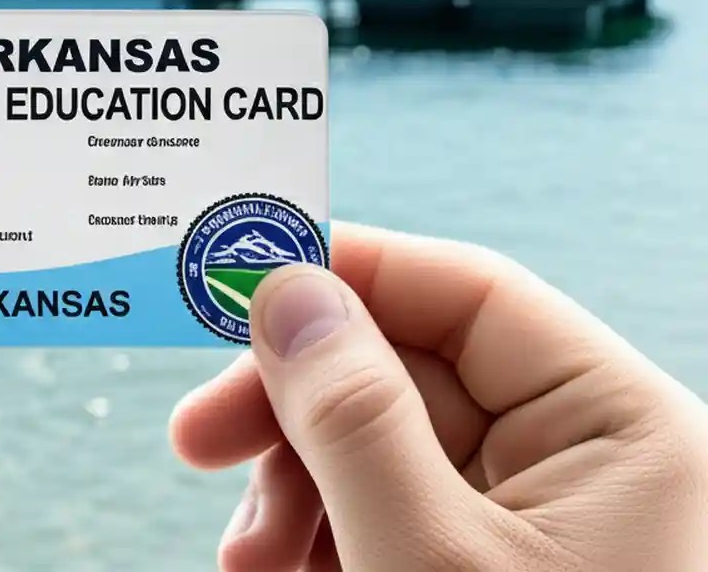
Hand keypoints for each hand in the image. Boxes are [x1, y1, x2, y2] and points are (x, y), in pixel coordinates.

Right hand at [171, 222, 707, 570]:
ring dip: (290, 498)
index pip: (465, 294)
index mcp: (618, 428)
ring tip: (246, 567)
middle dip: (292, 415)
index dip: (344, 271)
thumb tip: (289, 291)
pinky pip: (383, 524)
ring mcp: (533, 528)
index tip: (228, 284)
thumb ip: (355, 416)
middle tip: (194, 442)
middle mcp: (583, 465)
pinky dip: (317, 547)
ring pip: (379, 456)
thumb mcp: (426, 561)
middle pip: (405, 375)